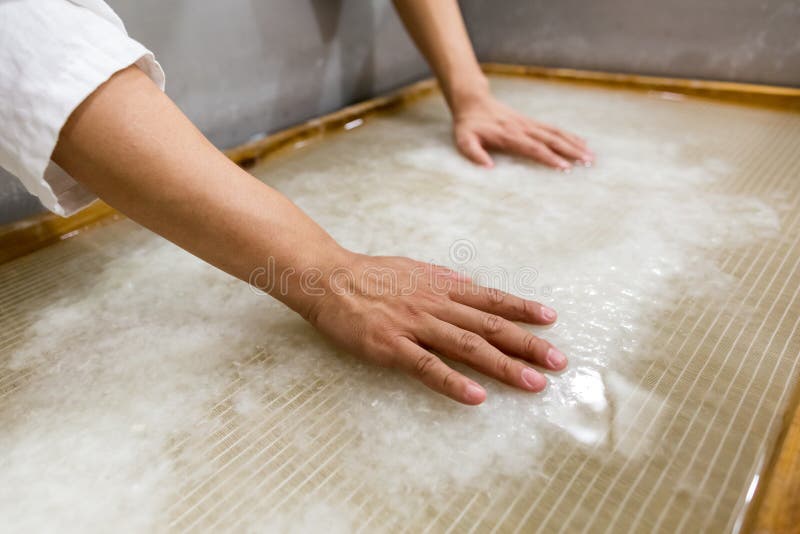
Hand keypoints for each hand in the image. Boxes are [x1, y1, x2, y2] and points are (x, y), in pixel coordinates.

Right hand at [302, 252, 566, 404]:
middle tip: (558, 362)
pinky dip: (453, 382)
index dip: (523, 309)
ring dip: (504, 366)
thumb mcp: (414, 268)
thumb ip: (444, 279)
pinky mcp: (392, 346)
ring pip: (468, 347)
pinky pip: (427, 366)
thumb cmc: (370, 274)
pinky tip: (476, 397)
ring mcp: (415, 325)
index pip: (491, 300)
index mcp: (442, 287)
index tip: (551, 320)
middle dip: (527, 345)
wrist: (329, 279)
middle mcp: (436, 305)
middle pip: (490, 326)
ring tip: (533, 383)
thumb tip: (472, 285)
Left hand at [452, 93, 593, 170]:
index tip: (565, 168)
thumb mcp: (465, 141)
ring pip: (556, 133)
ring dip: (574, 144)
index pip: (533, 148)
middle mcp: (523, 128)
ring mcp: (529, 124)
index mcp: (509, 136)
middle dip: (571, 151)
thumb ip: (475, 154)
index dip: (549, 158)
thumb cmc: (468, 126)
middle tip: (588, 162)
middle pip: (551, 140)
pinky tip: (581, 142)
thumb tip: (489, 168)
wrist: (473, 102)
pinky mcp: (531, 122)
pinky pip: (553, 128)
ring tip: (591, 156)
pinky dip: (569, 135)